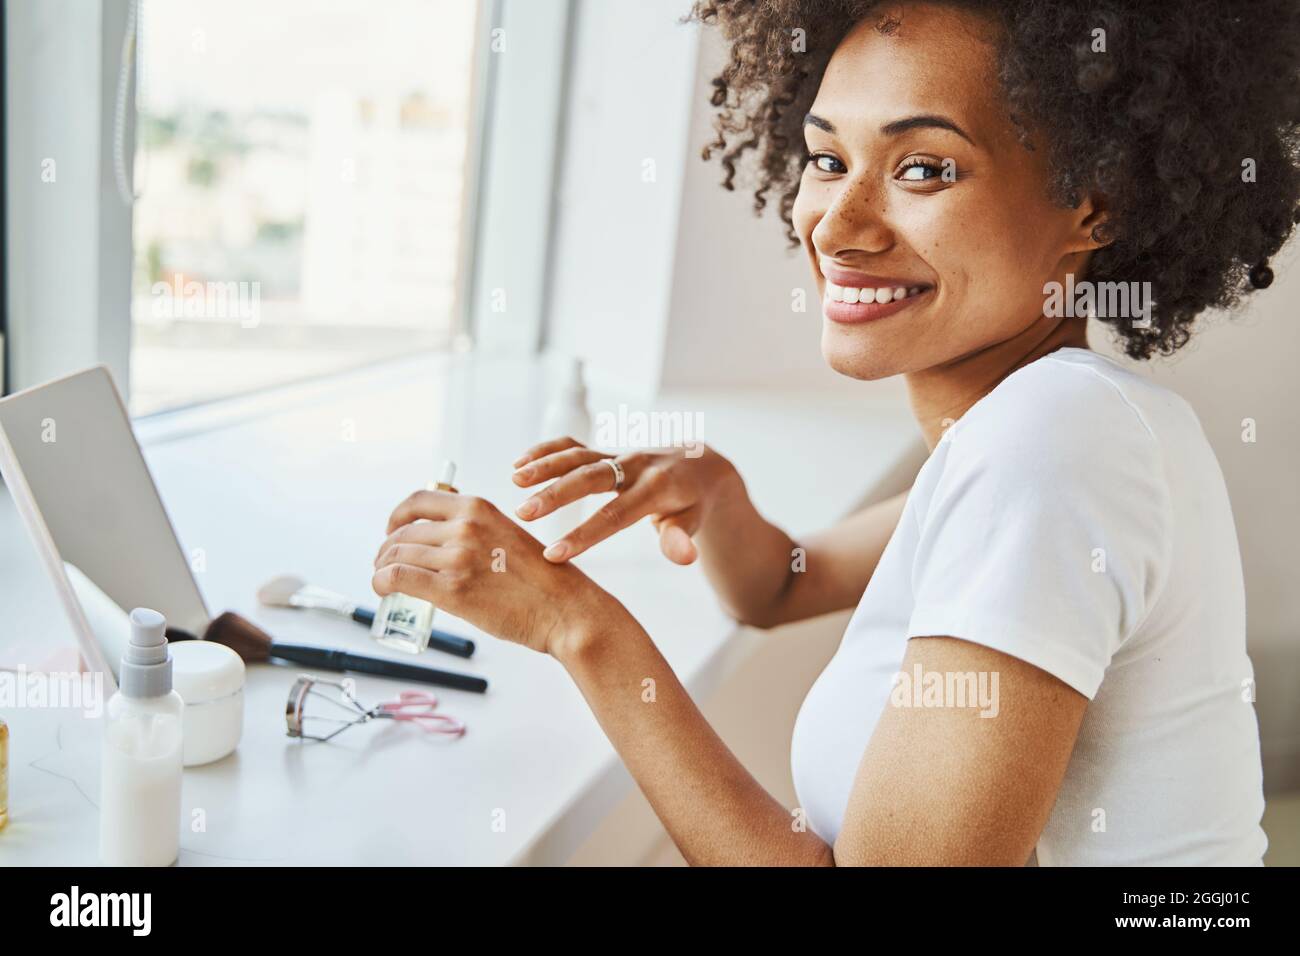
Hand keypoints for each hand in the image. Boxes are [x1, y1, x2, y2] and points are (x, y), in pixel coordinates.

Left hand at [372, 490, 623, 657]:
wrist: (564, 608)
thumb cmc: (542, 580)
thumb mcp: (507, 534)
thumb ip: (475, 531)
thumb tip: (440, 540)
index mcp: (479, 508)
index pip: (419, 501)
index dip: (397, 516)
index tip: (393, 529)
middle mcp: (464, 527)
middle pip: (403, 532)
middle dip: (387, 549)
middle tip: (387, 564)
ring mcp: (456, 558)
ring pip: (396, 555)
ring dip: (382, 567)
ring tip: (385, 580)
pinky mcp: (451, 590)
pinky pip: (397, 578)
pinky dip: (381, 583)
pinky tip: (384, 590)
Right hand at [511, 438, 740, 564]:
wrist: (699, 465)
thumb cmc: (692, 503)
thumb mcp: (693, 521)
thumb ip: (681, 538)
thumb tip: (684, 558)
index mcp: (656, 488)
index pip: (616, 514)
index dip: (585, 534)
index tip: (553, 555)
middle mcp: (634, 466)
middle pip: (591, 477)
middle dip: (556, 494)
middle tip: (523, 514)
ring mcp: (617, 455)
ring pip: (579, 455)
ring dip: (546, 465)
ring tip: (515, 479)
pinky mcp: (605, 451)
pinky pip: (574, 446)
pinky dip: (547, 450)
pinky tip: (519, 464)